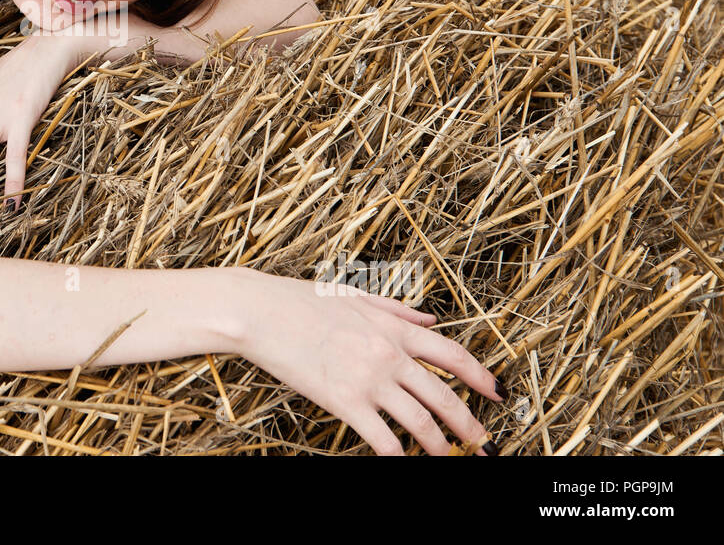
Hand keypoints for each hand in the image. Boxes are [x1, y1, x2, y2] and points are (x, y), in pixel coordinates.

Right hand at [238, 271, 504, 455]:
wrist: (259, 311)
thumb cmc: (299, 300)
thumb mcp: (354, 295)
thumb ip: (397, 309)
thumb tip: (431, 318)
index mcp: (394, 327)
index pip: (453, 355)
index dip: (481, 377)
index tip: (496, 394)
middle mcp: (389, 354)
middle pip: (445, 396)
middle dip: (469, 424)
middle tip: (481, 442)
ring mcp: (369, 380)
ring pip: (421, 423)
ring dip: (439, 446)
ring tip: (447, 458)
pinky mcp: (344, 402)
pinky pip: (382, 439)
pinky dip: (397, 456)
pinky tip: (401, 462)